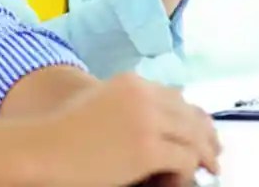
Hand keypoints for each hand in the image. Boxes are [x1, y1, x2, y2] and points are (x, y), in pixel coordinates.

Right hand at [35, 73, 220, 186]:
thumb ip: (127, 106)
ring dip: (204, 153)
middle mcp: (144, 96)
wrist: (42, 149)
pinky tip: (188, 176)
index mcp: (132, 83)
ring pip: (192, 136)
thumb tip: (155, 120)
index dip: (193, 116)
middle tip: (216, 151)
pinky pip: (183, 159)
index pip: (176, 97)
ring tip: (212, 166)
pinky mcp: (147, 149)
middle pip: (189, 114)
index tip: (203, 130)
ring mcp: (147, 122)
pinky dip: (189, 169)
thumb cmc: (62, 133)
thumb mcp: (99, 104)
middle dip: (206, 134)